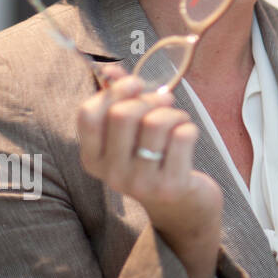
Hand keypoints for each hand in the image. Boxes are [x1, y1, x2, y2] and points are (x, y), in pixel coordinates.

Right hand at [78, 65, 222, 266]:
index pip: (89, 113)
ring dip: (173, 113)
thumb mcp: (131, 134)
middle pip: (124, 113)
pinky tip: (187, 136)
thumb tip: (111, 70)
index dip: (115, 90)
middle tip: (164, 104)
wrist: (183, 207)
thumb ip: (118, 100)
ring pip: (156, 122)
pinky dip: (189, 127)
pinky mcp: (170, 186)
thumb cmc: (155, 159)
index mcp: (93, 158)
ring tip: (178, 121)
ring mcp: (140, 183)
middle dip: (150, 99)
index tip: (136, 86)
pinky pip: (182, 135)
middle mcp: (111, 174)